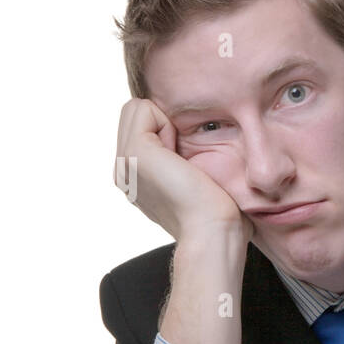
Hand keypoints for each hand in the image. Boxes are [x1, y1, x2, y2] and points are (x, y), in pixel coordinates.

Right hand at [113, 98, 253, 243]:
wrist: (213, 233)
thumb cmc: (218, 214)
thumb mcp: (194, 181)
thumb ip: (180, 161)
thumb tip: (187, 146)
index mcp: (136, 177)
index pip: (141, 125)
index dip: (168, 131)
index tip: (187, 165)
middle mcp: (124, 170)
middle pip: (134, 113)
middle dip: (163, 123)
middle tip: (184, 159)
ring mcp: (125, 162)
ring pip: (136, 109)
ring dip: (165, 124)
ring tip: (181, 159)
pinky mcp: (135, 153)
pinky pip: (144, 109)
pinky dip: (167, 125)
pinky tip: (180, 158)